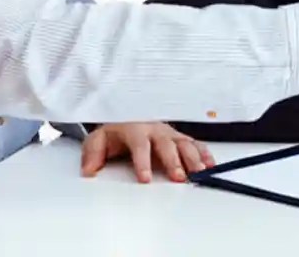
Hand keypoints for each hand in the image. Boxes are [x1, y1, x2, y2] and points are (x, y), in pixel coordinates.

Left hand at [80, 122, 215, 182]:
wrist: (127, 120)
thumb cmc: (115, 134)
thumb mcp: (98, 140)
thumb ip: (92, 154)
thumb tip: (88, 171)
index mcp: (134, 129)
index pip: (140, 145)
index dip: (143, 162)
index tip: (145, 178)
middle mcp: (155, 130)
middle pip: (167, 144)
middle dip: (173, 161)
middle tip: (178, 178)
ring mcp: (169, 133)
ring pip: (184, 143)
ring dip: (193, 158)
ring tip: (199, 172)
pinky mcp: (179, 138)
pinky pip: (195, 143)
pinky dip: (204, 153)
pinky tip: (210, 164)